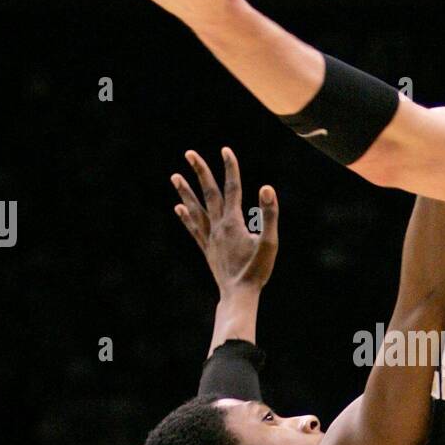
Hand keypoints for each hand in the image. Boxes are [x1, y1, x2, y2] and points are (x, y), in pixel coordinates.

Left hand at [171, 148, 277, 294]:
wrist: (238, 295)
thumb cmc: (257, 271)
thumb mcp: (269, 243)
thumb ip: (269, 215)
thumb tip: (267, 188)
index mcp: (233, 223)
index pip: (232, 189)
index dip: (230, 168)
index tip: (225, 150)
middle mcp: (218, 227)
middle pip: (208, 194)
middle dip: (200, 172)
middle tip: (189, 153)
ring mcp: (210, 238)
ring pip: (195, 209)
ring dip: (185, 192)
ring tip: (175, 176)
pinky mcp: (207, 250)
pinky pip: (194, 229)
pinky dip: (186, 217)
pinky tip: (178, 208)